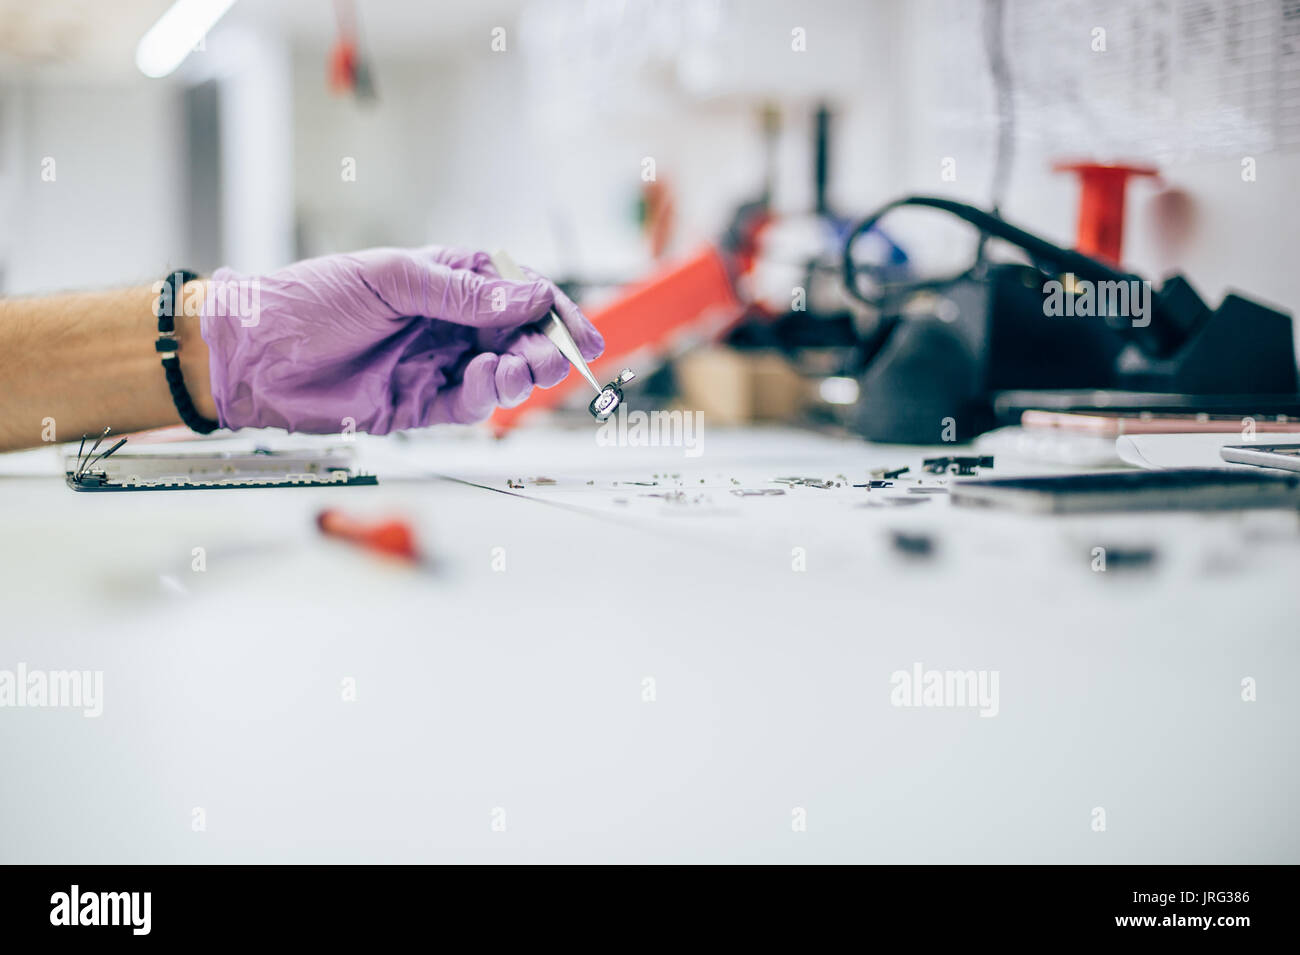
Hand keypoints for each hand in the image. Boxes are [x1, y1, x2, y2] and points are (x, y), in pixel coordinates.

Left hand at [200, 246, 602, 433]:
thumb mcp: (394, 280)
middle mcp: (448, 324)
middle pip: (520, 339)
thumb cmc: (310, 300)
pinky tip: (481, 381)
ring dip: (519, 374)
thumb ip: (467, 293)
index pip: (519, 294)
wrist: (254, 355)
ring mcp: (436, 365)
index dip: (557, 313)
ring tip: (515, 369)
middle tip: (551, 357)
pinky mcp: (419, 406)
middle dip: (545, 349)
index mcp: (446, 282)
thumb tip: (533, 293)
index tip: (586, 335)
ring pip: (502, 375)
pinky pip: (468, 405)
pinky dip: (484, 397)